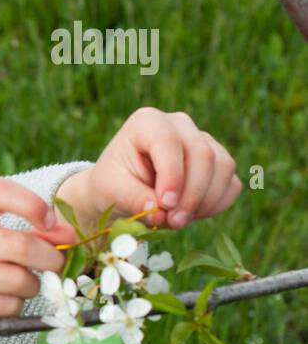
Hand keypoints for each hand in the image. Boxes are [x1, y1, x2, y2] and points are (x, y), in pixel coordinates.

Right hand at [0, 179, 76, 343]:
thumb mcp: (2, 240)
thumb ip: (36, 234)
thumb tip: (69, 237)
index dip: (31, 204)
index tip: (50, 222)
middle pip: (19, 245)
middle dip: (50, 259)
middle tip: (57, 266)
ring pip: (17, 280)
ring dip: (32, 287)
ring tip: (21, 286)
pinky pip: (7, 306)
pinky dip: (15, 307)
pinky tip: (2, 302)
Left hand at [56, 107, 241, 231]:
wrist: (121, 189)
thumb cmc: (112, 184)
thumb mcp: (112, 190)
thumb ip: (134, 199)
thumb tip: (159, 214)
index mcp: (147, 122)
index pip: (168, 142)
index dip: (172, 175)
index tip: (164, 205)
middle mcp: (179, 125)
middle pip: (203, 154)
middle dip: (191, 194)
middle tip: (174, 222)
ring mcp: (203, 141)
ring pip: (223, 167)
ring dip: (205, 201)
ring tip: (178, 220)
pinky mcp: (217, 162)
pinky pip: (231, 183)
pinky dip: (216, 204)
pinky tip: (192, 215)